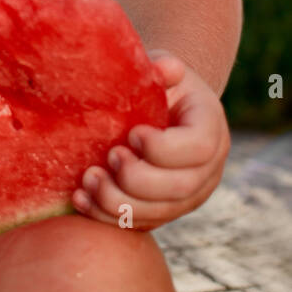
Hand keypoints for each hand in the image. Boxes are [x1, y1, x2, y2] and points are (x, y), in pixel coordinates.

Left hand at [71, 50, 229, 230]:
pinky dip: (106, 216)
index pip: (197, 149)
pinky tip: (80, 198)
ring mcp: (186, 196)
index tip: (133, 133)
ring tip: (89, 178)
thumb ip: (163, 68)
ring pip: (158, 213)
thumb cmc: (159, 85)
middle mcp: (207, 169)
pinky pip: (137, 224)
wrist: (161, 108)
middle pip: (180, 188)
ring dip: (118, 201)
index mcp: (211, 129)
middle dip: (138, 179)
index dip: (164, 148)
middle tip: (110, 156)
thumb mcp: (163, 71)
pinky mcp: (161, 211)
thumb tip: (166, 67)